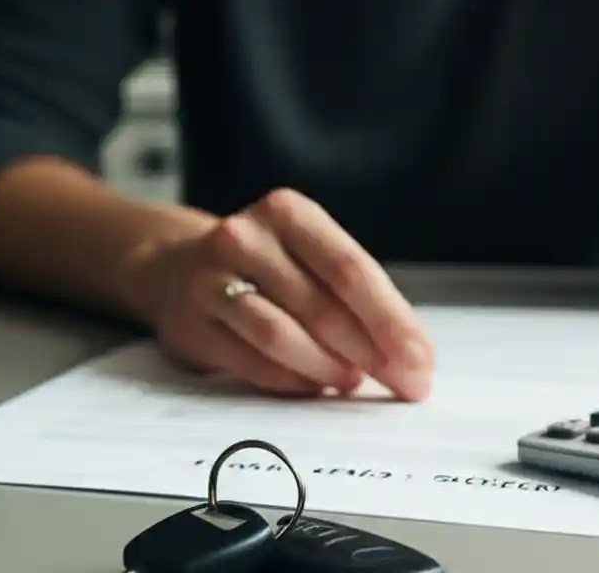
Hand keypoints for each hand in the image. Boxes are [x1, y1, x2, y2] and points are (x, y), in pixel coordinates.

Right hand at [144, 188, 433, 398]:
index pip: (350, 269)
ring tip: (353, 381)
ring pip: (282, 335)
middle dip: (372, 353)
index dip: (391, 319)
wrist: (176, 269)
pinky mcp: (190, 323)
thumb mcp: (312, 259)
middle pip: (322, 305)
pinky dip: (293, 381)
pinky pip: (253, 361)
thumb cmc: (270, 268)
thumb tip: (413, 360)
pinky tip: (315, 386)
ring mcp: (210, 279)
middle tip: (403, 384)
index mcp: (288, 213)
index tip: (422, 359)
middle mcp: (245, 237)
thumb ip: (361, 299)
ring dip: (329, 369)